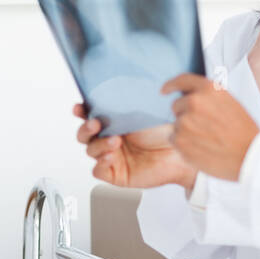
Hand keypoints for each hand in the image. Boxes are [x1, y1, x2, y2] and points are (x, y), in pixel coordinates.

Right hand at [72, 103, 195, 189]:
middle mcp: (110, 138)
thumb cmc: (167, 133)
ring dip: (98, 145)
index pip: (90, 115)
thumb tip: (117, 85)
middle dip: (85, 128)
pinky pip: (98, 170)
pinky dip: (101, 163)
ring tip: (115, 141)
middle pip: (84, 134)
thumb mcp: (147, 112)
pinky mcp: (116, 173)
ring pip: (90, 150)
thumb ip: (129, 102)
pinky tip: (111, 157)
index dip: (81, 112)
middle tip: (95, 124)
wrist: (180, 155)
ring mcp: (112, 156)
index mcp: (114, 122)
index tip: (79, 108)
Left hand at [161, 74, 259, 180]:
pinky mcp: (179, 139)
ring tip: (207, 140)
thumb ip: (210, 98)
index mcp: (210, 89)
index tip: (165, 90)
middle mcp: (194, 101)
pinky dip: (183, 144)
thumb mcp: (231, 103)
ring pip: (176, 124)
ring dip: (186, 131)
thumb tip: (191, 98)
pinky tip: (201, 148)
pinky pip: (174, 139)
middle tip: (204, 128)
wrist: (249, 156)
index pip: (183, 80)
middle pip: (177, 106)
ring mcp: (185, 120)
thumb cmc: (244, 132)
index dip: (171, 85)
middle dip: (186, 115)